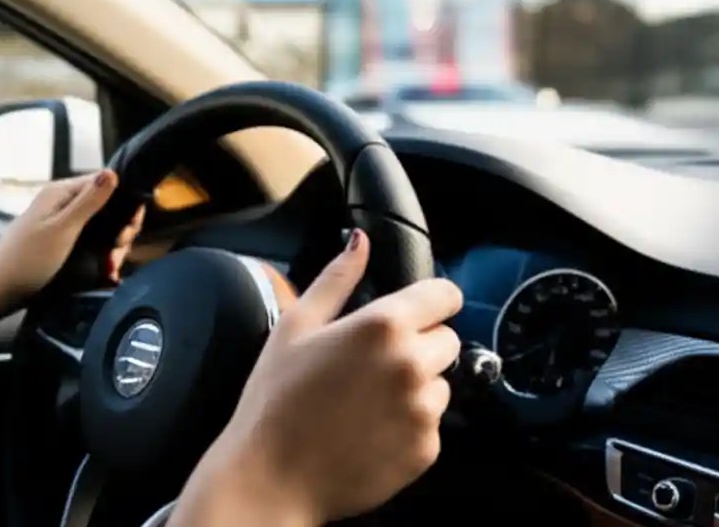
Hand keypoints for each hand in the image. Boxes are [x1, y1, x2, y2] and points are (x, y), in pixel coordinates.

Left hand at [0, 170, 145, 303]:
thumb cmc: (27, 260)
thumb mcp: (62, 229)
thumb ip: (89, 202)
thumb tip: (113, 171)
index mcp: (61, 193)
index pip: (105, 184)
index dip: (124, 205)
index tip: (127, 233)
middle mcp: (62, 204)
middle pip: (106, 208)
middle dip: (119, 232)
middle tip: (117, 256)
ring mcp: (60, 224)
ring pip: (101, 228)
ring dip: (111, 248)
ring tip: (110, 269)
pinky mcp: (60, 243)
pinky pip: (89, 243)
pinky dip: (100, 256)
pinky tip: (106, 272)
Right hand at [171, 230, 462, 525]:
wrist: (271, 477)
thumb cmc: (275, 401)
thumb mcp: (295, 326)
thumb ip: (337, 278)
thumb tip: (360, 242)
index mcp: (382, 326)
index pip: (445, 295)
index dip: (430, 301)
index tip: (415, 312)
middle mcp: (411, 364)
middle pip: (447, 339)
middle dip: (420, 345)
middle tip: (373, 364)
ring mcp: (422, 410)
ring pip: (441, 384)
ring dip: (416, 387)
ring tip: (366, 401)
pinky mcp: (426, 449)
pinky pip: (431, 425)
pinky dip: (409, 426)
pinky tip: (369, 430)